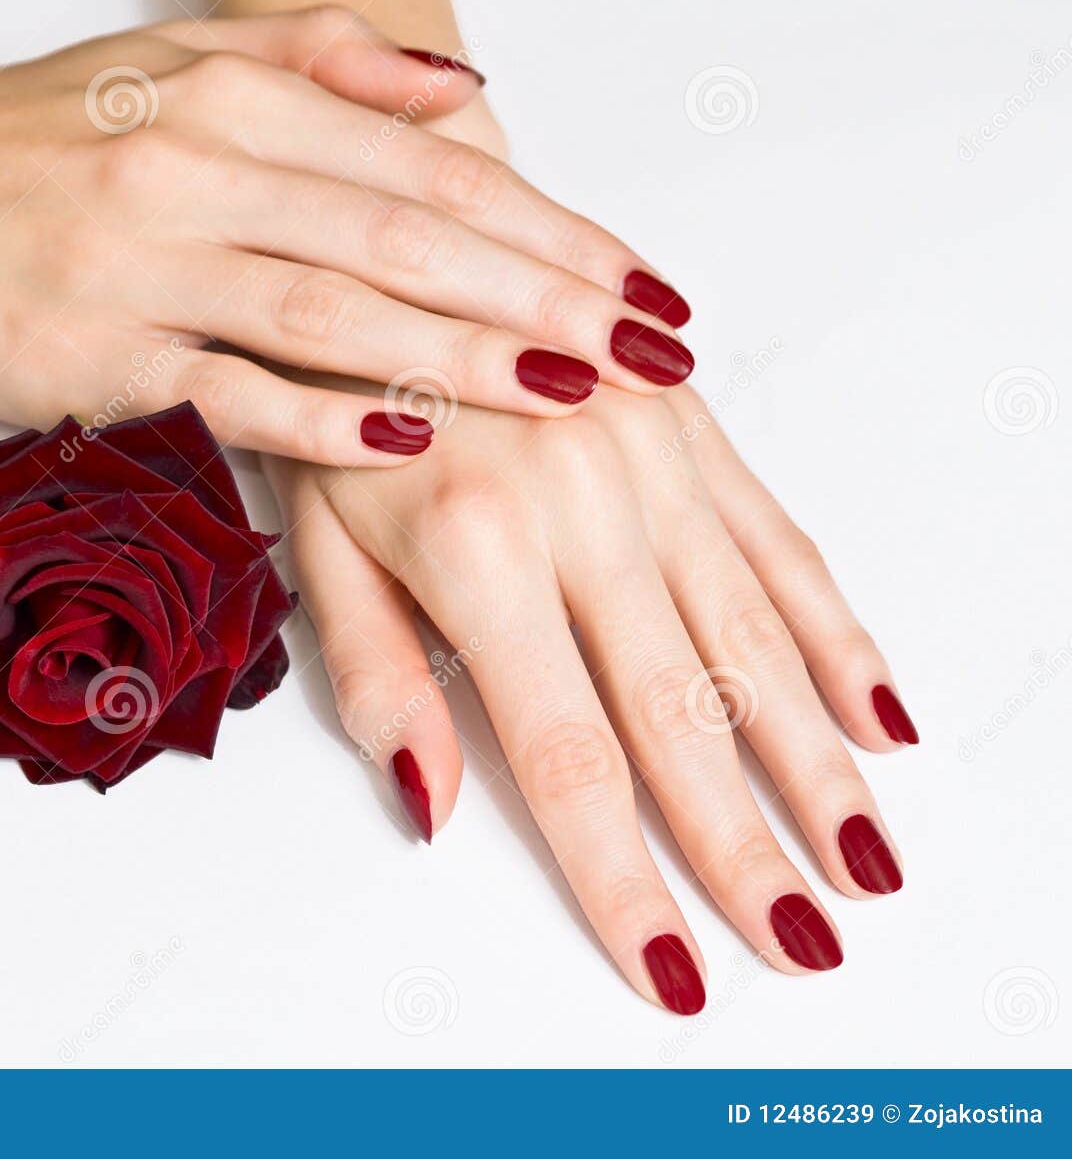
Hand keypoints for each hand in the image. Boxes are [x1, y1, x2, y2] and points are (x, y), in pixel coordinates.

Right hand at [0, 7, 700, 464]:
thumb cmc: (5, 148)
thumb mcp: (162, 71)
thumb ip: (322, 70)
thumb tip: (466, 95)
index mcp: (226, 94)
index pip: (427, 166)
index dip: (549, 225)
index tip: (639, 283)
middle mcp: (194, 163)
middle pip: (406, 232)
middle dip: (544, 292)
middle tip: (647, 348)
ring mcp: (138, 260)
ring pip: (335, 305)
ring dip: (464, 351)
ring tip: (571, 390)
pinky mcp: (84, 353)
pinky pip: (228, 387)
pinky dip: (326, 416)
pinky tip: (413, 438)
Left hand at [265, 385, 914, 1012]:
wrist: (405, 227)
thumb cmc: (342, 390)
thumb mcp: (317, 537)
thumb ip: (380, 677)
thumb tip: (431, 805)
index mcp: (476, 550)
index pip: (566, 756)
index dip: (623, 878)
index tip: (675, 967)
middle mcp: (584, 509)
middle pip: (681, 717)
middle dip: (746, 846)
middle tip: (809, 945)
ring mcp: (654, 466)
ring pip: (754, 643)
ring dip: (817, 763)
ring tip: (867, 863)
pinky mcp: (694, 432)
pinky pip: (781, 548)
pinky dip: (834, 637)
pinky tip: (877, 714)